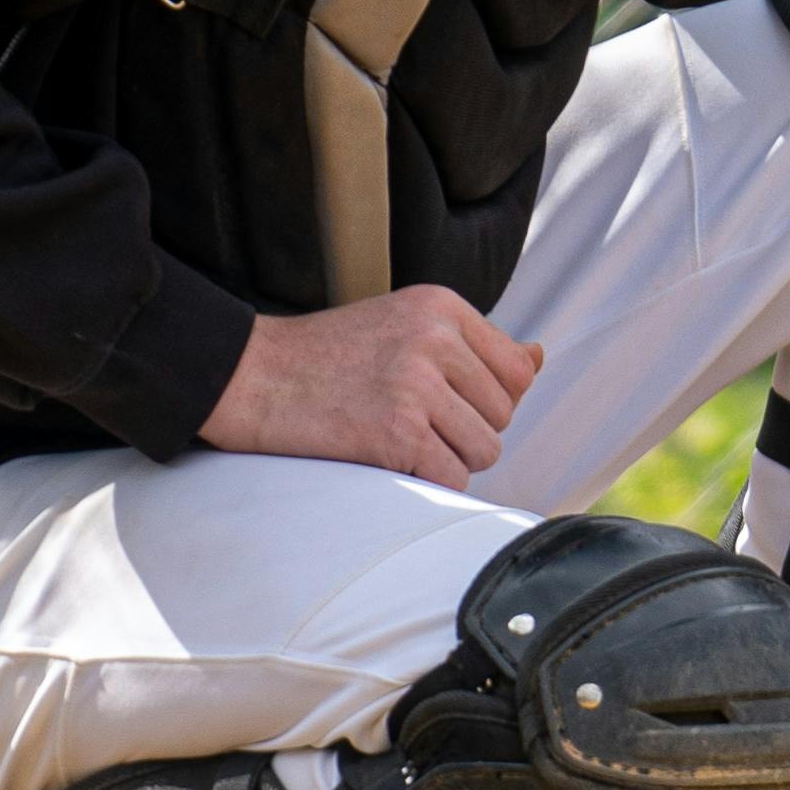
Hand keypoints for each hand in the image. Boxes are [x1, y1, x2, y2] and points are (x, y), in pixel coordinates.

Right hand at [200, 288, 544, 490]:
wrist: (251, 376)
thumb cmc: (325, 357)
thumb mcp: (404, 325)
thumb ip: (470, 345)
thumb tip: (538, 358)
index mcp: (442, 307)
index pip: (517, 371)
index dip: (488, 399)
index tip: (444, 402)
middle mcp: (436, 339)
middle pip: (503, 414)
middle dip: (465, 430)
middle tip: (410, 422)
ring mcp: (418, 385)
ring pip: (484, 449)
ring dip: (447, 459)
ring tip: (397, 441)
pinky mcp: (398, 433)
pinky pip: (451, 477)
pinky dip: (426, 483)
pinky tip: (386, 461)